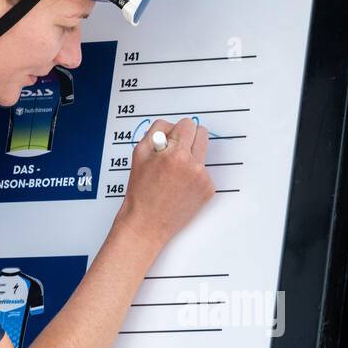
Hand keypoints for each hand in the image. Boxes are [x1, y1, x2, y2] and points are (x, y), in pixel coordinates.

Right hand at [115, 117, 214, 257]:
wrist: (147, 223)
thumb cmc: (140, 192)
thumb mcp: (139, 154)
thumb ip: (156, 133)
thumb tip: (170, 127)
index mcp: (175, 154)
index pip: (187, 124)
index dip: (176, 130)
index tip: (170, 138)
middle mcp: (193, 165)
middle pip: (202, 134)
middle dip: (188, 138)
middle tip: (174, 150)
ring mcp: (203, 178)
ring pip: (202, 152)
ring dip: (191, 156)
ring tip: (173, 172)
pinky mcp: (208, 190)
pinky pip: (204, 171)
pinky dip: (193, 175)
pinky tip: (179, 186)